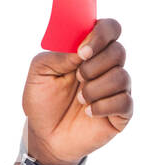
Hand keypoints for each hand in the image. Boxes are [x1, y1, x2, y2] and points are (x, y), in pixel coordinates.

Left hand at [22, 18, 131, 164]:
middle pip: (119, 51)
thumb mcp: (39, 72)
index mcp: (90, 51)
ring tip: (79, 100)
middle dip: (95, 66)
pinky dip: (102, 107)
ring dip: (95, 89)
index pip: (110, 28)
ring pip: (121, 76)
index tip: (82, 52)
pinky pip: (124, 101)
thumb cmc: (43, 101)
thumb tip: (82, 50)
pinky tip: (88, 113)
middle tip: (77, 78)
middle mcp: (107, 66)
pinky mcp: (121, 112)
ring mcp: (116, 89)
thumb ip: (57, 54)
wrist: (45, 136)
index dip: (101, 35)